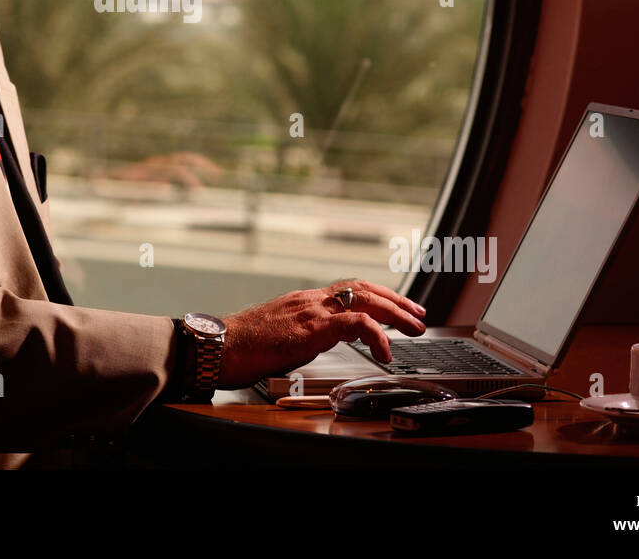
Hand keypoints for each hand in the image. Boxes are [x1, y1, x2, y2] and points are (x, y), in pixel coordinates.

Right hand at [214, 280, 425, 389]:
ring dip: (396, 314)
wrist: (220, 345)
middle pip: (364, 289)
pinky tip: (386, 350)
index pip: (349, 289)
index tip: (398, 306)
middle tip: (418, 314)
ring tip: (415, 328)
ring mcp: (312, 311)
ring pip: (365, 300)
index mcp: (304, 301)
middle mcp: (311, 300)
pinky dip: (376, 334)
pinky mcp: (312, 328)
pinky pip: (354, 324)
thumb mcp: (280, 335)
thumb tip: (318, 343)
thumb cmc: (242, 345)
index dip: (378, 295)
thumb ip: (303, 333)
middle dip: (396, 301)